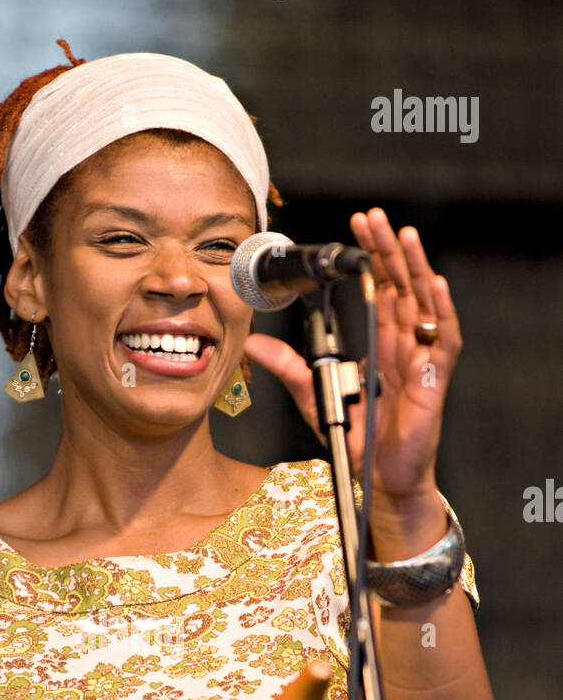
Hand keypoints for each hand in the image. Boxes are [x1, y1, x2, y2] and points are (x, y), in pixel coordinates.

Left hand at [243, 208, 462, 510]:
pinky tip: (434, 286)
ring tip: (403, 235)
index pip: (379, 291)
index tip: (358, 230)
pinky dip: (442, 313)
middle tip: (374, 217)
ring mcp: (422, 361)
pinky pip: (444, 341)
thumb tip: (255, 345)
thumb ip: (289, 369)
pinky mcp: (434, 382)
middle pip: (400, 287)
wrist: (379, 482)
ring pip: (424, 303)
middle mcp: (405, 347)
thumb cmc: (359, 443)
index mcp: (382, 346)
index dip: (370, 260)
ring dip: (415, 267)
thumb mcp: (316, 398)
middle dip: (388, 250)